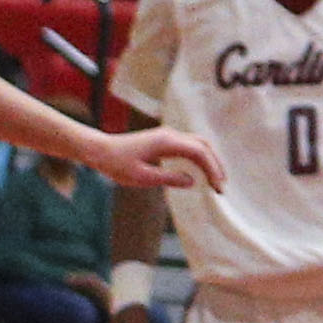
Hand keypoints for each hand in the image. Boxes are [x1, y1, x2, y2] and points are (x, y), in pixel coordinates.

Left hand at [86, 124, 226, 195]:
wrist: (100, 150)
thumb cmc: (117, 164)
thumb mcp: (142, 177)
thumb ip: (168, 179)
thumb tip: (192, 181)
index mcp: (167, 142)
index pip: (199, 153)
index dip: (212, 169)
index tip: (218, 188)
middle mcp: (170, 135)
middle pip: (204, 145)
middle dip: (216, 165)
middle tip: (221, 187)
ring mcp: (168, 135)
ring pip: (199, 143)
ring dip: (210, 160)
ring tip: (216, 180)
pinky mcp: (165, 139)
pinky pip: (190, 145)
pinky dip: (200, 157)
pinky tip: (202, 171)